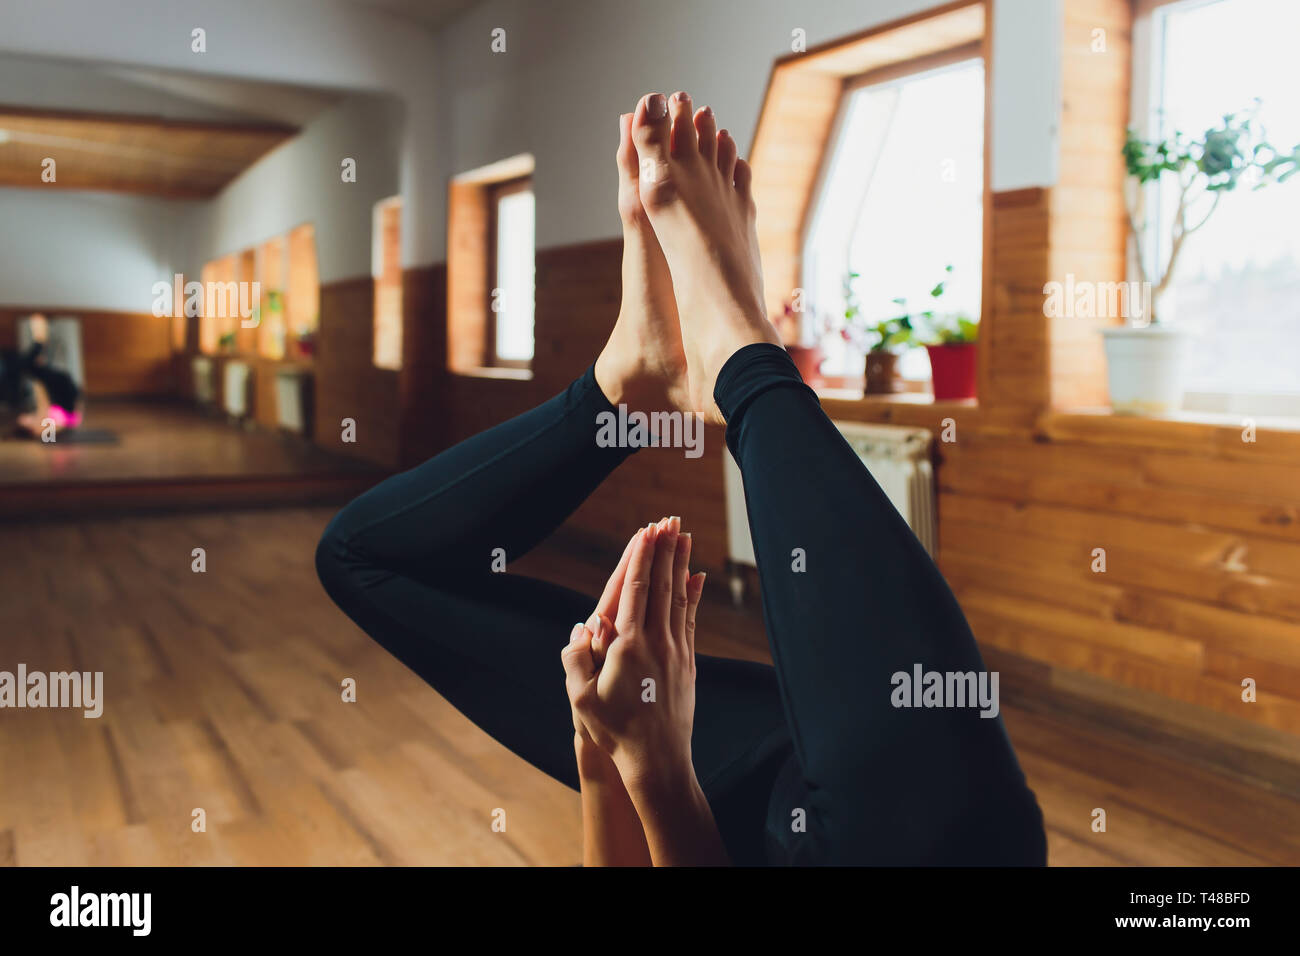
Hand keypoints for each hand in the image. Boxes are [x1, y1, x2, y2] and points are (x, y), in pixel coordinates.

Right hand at [561, 517, 704, 788]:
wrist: (657, 760)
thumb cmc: (614, 732)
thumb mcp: (581, 699)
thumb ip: (576, 660)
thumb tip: (580, 627)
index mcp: (629, 646)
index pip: (636, 590)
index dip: (641, 557)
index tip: (646, 531)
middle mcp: (657, 642)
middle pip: (662, 585)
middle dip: (665, 549)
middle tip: (669, 520)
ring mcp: (676, 651)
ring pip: (679, 597)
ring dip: (681, 564)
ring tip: (685, 536)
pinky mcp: (688, 663)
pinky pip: (691, 620)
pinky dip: (693, 595)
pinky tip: (698, 578)